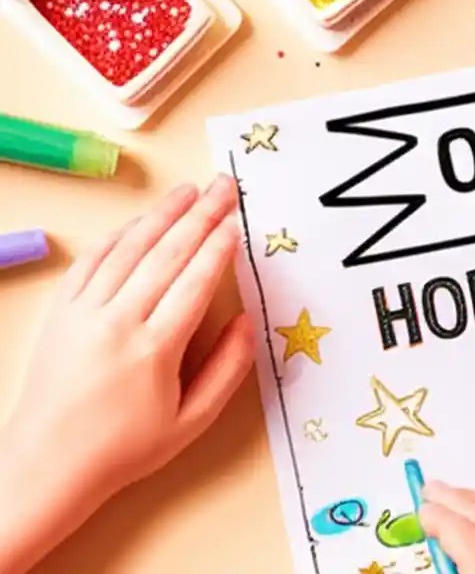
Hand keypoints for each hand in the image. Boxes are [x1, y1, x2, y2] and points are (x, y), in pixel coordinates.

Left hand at [3, 175, 254, 503]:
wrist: (49, 464)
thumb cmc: (126, 448)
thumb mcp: (192, 421)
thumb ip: (228, 368)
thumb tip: (248, 321)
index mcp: (154, 351)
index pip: (194, 283)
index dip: (218, 249)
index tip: (236, 224)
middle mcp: (117, 324)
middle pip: (166, 255)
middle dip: (200, 217)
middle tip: (224, 188)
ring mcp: (83, 314)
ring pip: (128, 250)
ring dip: (161, 215)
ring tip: (188, 191)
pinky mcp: (60, 313)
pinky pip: (91, 262)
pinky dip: (118, 237)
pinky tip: (140, 222)